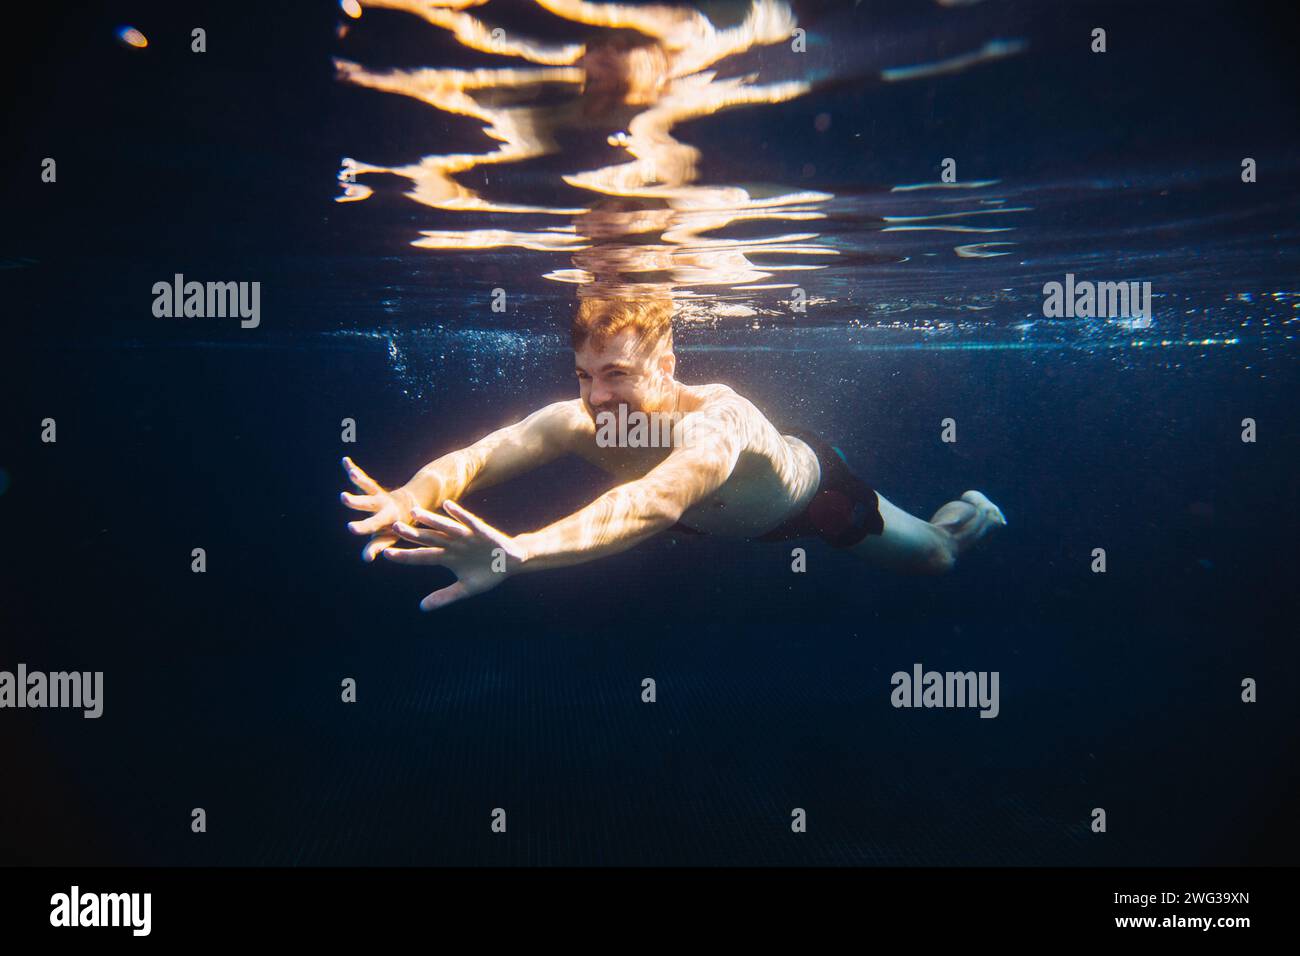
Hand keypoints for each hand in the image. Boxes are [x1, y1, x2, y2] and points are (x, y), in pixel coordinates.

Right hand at [339, 456, 419, 561]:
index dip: (362, 527)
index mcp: (388, 519)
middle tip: (343, 497)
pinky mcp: (374, 488)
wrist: (412, 505)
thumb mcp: (390, 537)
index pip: (372, 525)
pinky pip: (363, 479)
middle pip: (368, 503)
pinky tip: (345, 460)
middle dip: (356, 501)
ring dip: (358, 479)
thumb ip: (377, 546)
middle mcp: (382, 505)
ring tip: (351, 473)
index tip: (350, 527)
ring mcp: (378, 495)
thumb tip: (366, 559)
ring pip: (367, 487)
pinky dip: (353, 469)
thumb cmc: (398, 526)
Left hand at [382, 499, 526, 610]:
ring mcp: (465, 536)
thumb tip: (422, 608)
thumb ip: (444, 596)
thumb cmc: (487, 573)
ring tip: (415, 513)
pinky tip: (448, 506)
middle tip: (394, 527)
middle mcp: (452, 544)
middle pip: (428, 538)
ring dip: (431, 520)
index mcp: (446, 557)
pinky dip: (459, 514)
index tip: (385, 555)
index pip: (421, 556)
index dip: (404, 556)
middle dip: (412, 534)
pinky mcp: (480, 531)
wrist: (511, 562)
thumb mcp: (465, 589)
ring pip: (444, 528)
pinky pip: (468, 521)